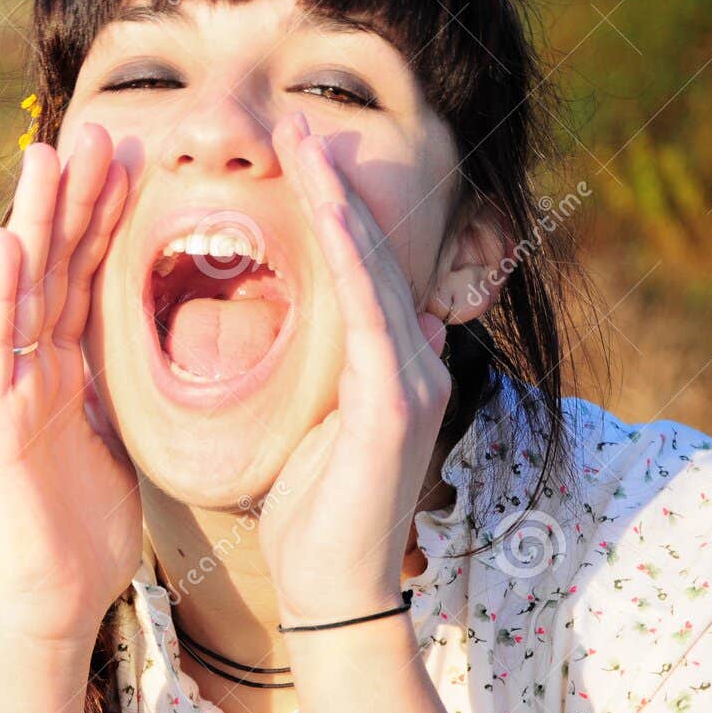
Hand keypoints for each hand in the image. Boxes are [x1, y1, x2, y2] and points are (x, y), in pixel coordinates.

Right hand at [0, 123, 138, 647]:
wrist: (57, 595)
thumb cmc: (88, 526)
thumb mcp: (117, 437)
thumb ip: (117, 386)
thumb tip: (146, 349)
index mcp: (68, 367)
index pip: (90, 276)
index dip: (109, 218)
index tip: (133, 161)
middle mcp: (33, 364)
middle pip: (57, 266)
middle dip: (75, 199)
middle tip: (96, 129)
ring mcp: (6, 387)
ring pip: (23, 291)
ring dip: (33, 222)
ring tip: (43, 156)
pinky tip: (7, 241)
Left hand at [257, 112, 450, 622]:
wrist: (332, 590)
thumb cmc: (315, 515)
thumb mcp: (321, 430)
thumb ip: (343, 376)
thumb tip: (388, 323)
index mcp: (392, 366)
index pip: (361, 271)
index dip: (334, 211)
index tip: (300, 157)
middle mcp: (414, 362)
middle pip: (371, 256)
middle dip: (334, 185)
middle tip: (297, 122)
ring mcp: (412, 380)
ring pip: (370, 271)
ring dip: (337, 201)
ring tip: (305, 140)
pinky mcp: (397, 404)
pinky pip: (367, 313)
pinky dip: (347, 256)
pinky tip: (324, 208)